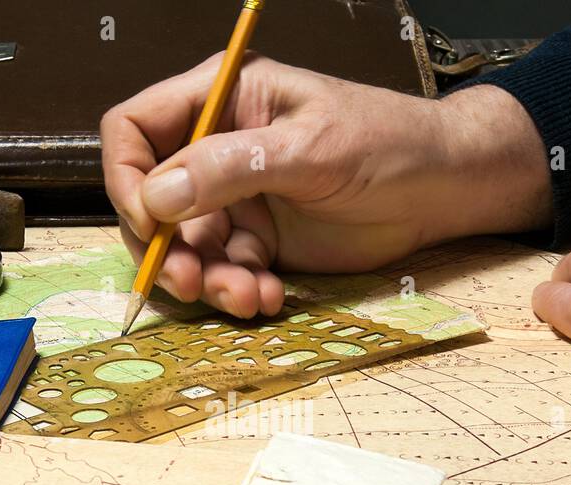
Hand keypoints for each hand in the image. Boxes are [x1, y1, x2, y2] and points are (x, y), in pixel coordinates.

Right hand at [101, 53, 550, 317]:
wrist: (442, 191)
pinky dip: (237, 293)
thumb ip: (232, 167)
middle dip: (164, 247)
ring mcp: (235, 200)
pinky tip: (268, 298)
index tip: (150, 220)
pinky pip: (224, 275)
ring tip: (246, 298)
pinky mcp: (259, 244)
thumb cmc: (386, 143)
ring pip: (185, 249)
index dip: (128, 178)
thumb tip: (156, 196)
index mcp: (220, 100)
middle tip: (190, 282)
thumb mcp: (309, 149)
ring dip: (205, 281)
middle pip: (149, 202)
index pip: (135, 130)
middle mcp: (216, 150)